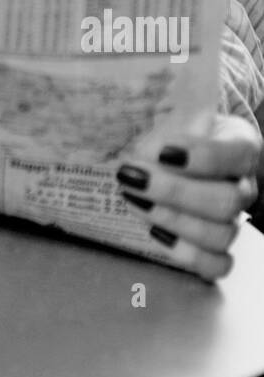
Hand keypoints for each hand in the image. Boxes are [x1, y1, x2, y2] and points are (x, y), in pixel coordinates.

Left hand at [115, 114, 259, 280]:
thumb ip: (168, 117)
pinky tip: (154, 231)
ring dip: (173, 220)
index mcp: (242, 145)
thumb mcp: (178, 112)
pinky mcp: (218, 247)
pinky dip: (185, 254)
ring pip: (221, 235)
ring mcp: (234, 220)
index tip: (162, 151)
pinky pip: (216, 265)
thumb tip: (139, 137)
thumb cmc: (179, 128)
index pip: (237, 154)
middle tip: (133, 176)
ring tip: (133, 199)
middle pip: (227, 201)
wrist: (178, 149)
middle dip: (175, 192)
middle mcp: (244, 186)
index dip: (202, 157)